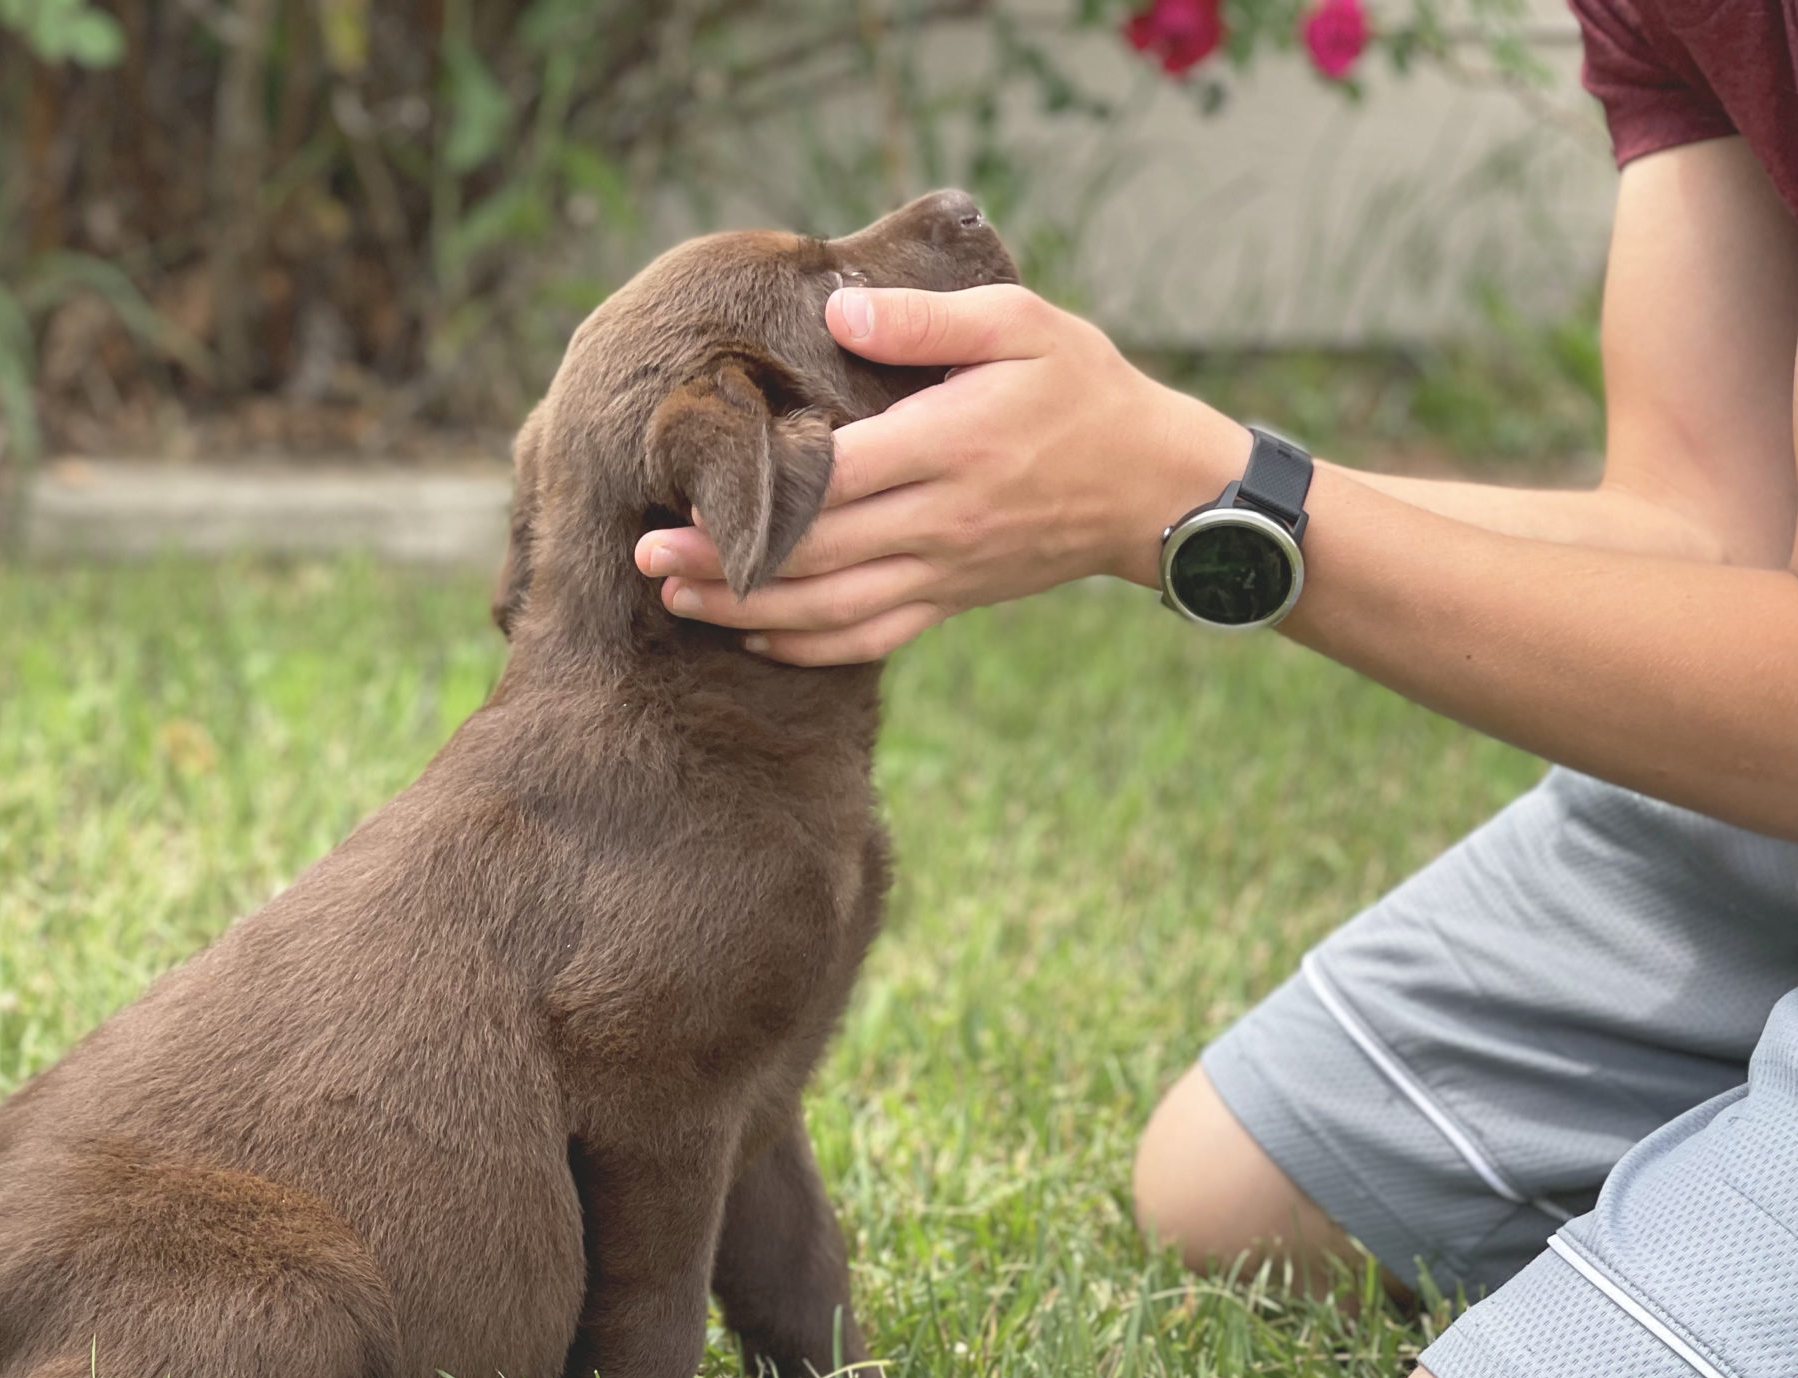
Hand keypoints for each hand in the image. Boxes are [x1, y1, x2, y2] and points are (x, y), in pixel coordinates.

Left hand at [635, 284, 1251, 663]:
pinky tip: (752, 636)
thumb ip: (925, 319)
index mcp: (949, 444)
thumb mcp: (1021, 323)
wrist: (1155, 486)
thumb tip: (833, 311)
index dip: (757, 490)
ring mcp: (944, 570)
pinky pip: (869, 638)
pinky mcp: (951, 600)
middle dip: (722, 559)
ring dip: (747, 609)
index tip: (684, 486)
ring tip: (674, 599)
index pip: (834, 476)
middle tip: (643, 551)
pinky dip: (806, 646)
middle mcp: (941, 519)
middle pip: (813, 551)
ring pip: (830, 607)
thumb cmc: (1082, 389)